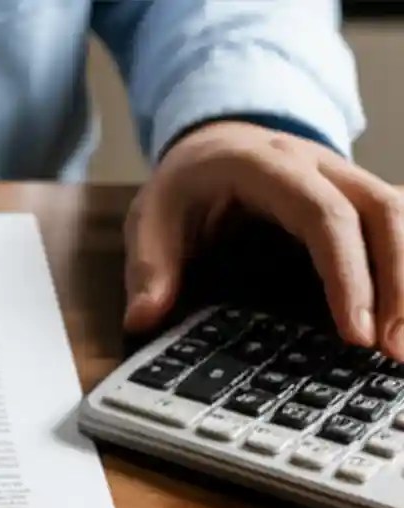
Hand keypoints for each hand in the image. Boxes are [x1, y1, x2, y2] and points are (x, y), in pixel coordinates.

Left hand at [123, 120, 403, 358]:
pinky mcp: (362, 196)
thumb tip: (143, 319)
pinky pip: (402, 223)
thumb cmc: (186, 185)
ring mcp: (348, 176)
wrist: (213, 143)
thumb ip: (148, 267)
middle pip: (382, 212)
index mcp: (266, 164)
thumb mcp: (151, 217)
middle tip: (394, 350)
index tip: (355, 332)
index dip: (346, 273)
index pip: (323, 215)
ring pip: (401, 215)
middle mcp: (318, 163)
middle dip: (398, 283)